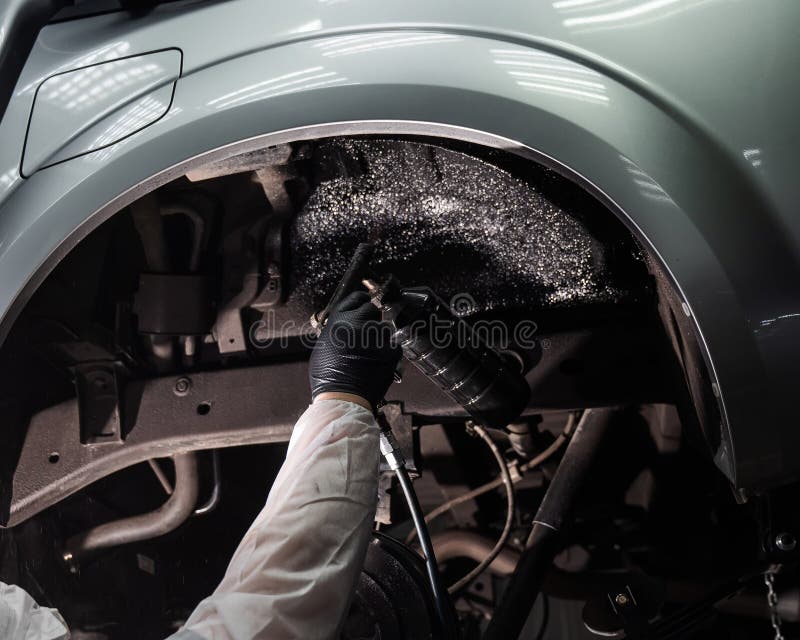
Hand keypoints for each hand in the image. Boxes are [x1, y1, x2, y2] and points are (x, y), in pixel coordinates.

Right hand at [309, 291, 400, 410]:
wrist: (343, 397)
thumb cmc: (329, 376)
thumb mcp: (324, 345)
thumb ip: (337, 329)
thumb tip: (345, 323)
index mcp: (340, 320)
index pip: (357, 298)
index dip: (362, 301)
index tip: (365, 303)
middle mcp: (358, 324)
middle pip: (373, 310)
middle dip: (370, 321)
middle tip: (366, 337)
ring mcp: (376, 336)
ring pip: (384, 329)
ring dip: (379, 338)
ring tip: (369, 356)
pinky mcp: (390, 350)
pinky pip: (393, 345)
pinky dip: (388, 353)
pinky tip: (377, 363)